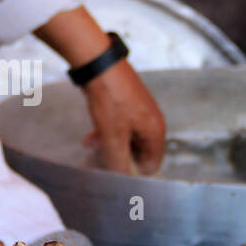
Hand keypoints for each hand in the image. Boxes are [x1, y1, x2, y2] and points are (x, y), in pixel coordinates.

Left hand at [82, 59, 165, 174]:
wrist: (99, 64)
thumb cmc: (110, 98)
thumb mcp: (113, 136)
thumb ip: (118, 162)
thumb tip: (122, 181)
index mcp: (155, 131)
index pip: (152, 164)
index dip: (134, 172)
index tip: (115, 173)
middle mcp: (151, 121)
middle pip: (138, 152)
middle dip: (119, 157)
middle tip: (99, 160)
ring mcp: (139, 111)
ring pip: (126, 138)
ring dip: (110, 145)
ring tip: (91, 147)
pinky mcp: (127, 104)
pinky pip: (120, 126)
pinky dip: (107, 132)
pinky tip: (90, 136)